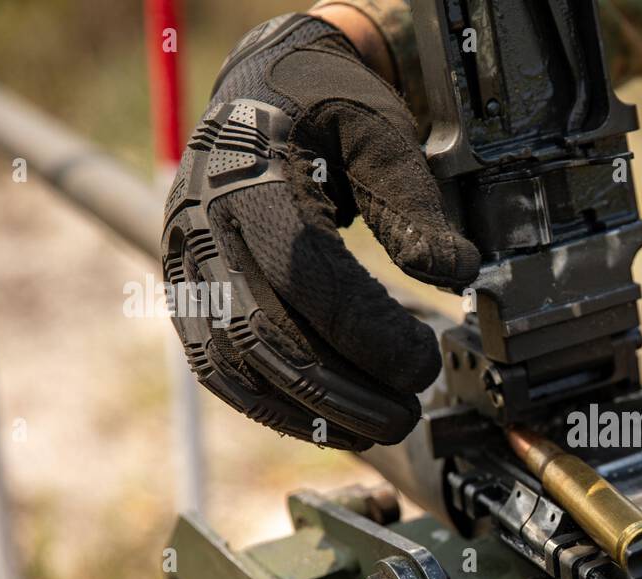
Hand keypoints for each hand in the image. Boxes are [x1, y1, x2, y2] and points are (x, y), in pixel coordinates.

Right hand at [161, 13, 478, 450]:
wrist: (262, 88)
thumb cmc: (326, 106)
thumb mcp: (380, 131)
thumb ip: (414, 203)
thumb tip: (456, 276)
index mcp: (246, 175)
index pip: (305, 273)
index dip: (367, 331)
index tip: (423, 364)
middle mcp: (200, 224)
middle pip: (265, 332)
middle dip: (342, 390)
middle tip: (408, 414)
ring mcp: (184, 263)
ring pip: (236, 363)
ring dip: (309, 412)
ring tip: (378, 429)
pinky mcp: (187, 294)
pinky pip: (218, 368)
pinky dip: (272, 408)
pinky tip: (328, 426)